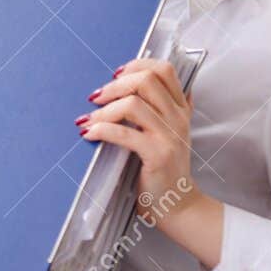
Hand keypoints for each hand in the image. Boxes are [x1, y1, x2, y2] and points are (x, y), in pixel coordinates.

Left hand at [77, 55, 194, 215]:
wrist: (178, 205)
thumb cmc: (166, 170)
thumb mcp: (170, 133)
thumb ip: (164, 109)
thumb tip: (140, 83)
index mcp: (181, 109)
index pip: (164, 70)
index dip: (137, 65)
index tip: (116, 75)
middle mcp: (178, 118)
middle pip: (146, 81)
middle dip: (115, 86)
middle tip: (96, 98)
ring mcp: (169, 136)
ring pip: (133, 104)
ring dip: (103, 110)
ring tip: (89, 120)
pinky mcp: (157, 154)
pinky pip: (124, 133)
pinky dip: (101, 130)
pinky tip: (90, 134)